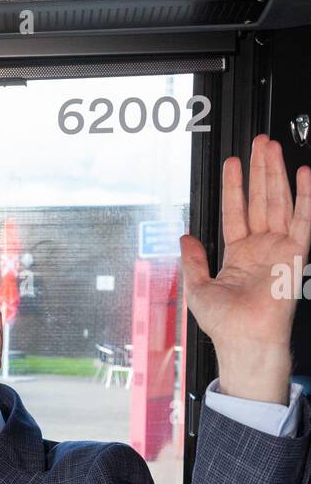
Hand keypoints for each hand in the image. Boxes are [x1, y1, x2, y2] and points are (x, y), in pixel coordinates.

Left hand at [179, 134, 310, 403]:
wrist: (245, 340)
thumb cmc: (224, 325)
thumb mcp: (197, 288)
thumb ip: (193, 260)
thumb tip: (186, 237)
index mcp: (238, 255)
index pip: (236, 211)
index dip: (234, 186)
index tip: (233, 163)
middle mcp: (260, 249)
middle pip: (260, 200)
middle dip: (259, 170)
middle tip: (257, 143)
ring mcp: (279, 249)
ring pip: (278, 202)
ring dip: (276, 174)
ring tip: (271, 147)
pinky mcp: (296, 254)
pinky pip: (303, 219)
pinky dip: (305, 196)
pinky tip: (303, 174)